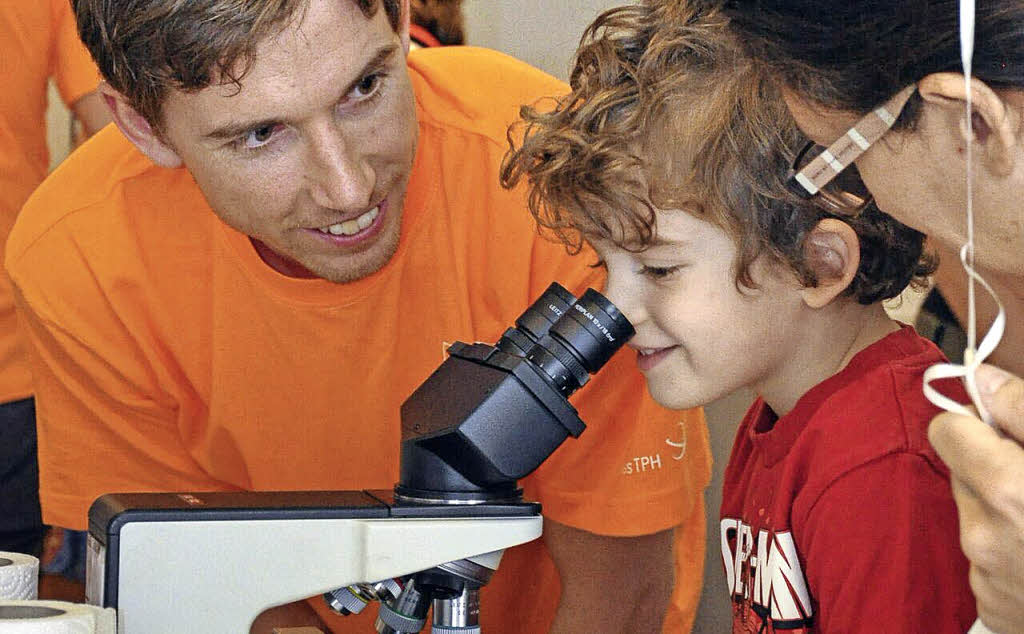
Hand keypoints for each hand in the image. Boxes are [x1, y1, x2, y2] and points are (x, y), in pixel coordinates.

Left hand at [929, 364, 1023, 633]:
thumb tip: (984, 380)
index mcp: (1008, 491)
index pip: (946, 431)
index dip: (978, 422)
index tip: (1006, 427)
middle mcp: (985, 536)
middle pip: (962, 473)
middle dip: (995, 465)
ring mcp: (987, 577)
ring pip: (976, 516)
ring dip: (1005, 509)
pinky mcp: (992, 608)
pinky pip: (987, 561)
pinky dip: (1013, 551)